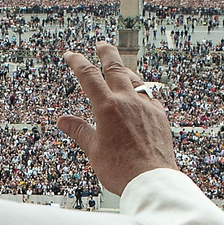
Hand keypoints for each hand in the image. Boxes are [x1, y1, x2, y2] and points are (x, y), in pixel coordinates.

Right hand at [56, 41, 177, 194]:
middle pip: (116, 67)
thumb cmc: (121, 169)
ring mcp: (147, 106)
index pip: (89, 76)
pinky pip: (150, 95)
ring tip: (119, 68)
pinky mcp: (160, 115)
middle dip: (106, 53)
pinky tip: (139, 94)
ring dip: (125, 70)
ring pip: (135, 79)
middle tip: (101, 45)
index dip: (78, 62)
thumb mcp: (93, 150)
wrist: (152, 180)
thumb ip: (79, 131)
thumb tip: (63, 120)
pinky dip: (141, 90)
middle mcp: (128, 101)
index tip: (71, 55)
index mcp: (108, 107)